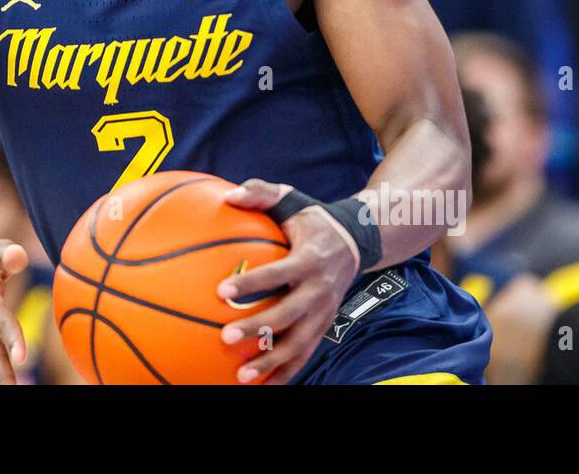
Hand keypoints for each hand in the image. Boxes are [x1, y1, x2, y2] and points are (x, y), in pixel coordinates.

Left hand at [218, 179, 359, 383]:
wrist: (357, 242)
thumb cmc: (311, 220)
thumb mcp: (292, 199)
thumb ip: (260, 192)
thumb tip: (229, 194)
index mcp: (308, 259)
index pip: (278, 273)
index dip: (251, 282)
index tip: (222, 291)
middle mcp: (319, 290)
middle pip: (288, 315)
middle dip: (257, 328)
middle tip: (224, 337)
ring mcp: (324, 313)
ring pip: (298, 343)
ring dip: (271, 362)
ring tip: (241, 375)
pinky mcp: (324, 328)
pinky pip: (305, 355)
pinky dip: (285, 373)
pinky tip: (260, 386)